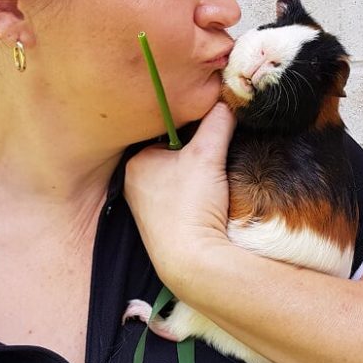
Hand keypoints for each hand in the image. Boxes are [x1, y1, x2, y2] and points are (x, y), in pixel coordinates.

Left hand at [124, 102, 235, 292]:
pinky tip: (209, 203)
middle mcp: (134, 185)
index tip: (213, 132)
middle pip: (173, 157)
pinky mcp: (162, 230)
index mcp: (136, 162)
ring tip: (215, 182)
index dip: (192, 130)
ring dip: (197, 178)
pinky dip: (195, 199)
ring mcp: (147, 210)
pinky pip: (181, 203)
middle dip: (195, 155)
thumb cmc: (191, 205)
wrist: (192, 262)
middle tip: (216, 156)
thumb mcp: (208, 153)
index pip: (167, 133)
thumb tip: (228, 100)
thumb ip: (218, 121)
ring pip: (178, 181)